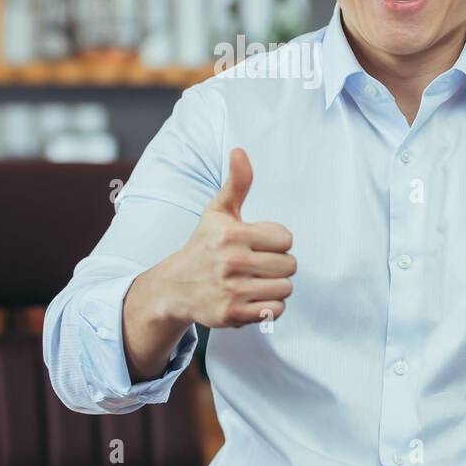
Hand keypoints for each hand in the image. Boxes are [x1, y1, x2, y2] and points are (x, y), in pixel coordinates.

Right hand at [157, 148, 295, 328]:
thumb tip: (239, 150)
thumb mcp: (218, 211)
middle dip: (278, 264)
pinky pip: (276, 310)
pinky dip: (271, 305)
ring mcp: (232, 291)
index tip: (259, 243)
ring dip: (276, 285)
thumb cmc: (204, 245)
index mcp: (232, 234)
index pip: (286, 238)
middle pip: (289, 265)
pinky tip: (254, 297)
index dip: (276, 241)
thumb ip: (237, 182)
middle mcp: (231, 262)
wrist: (176, 287)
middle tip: (258, 264)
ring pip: (286, 288)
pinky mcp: (233, 315)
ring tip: (256, 280)